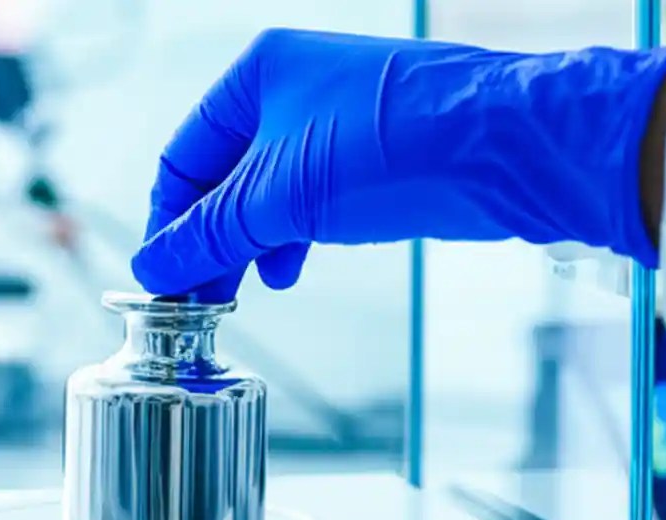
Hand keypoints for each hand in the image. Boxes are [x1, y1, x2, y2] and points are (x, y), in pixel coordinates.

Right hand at [132, 29, 665, 300]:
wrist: (510, 147)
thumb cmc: (397, 144)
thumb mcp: (282, 195)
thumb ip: (211, 234)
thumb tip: (155, 267)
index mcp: (258, 75)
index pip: (184, 156)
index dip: (167, 221)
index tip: (161, 276)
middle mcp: (293, 91)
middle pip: (223, 178)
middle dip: (208, 240)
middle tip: (196, 298)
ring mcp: (335, 125)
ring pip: (267, 195)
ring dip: (248, 246)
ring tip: (240, 292)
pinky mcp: (373, 160)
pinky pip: (310, 202)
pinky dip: (291, 238)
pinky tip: (289, 269)